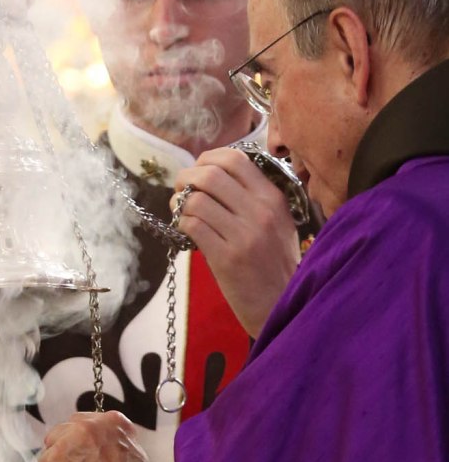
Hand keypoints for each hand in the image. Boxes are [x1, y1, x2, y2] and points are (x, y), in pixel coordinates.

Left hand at [37, 411, 156, 461]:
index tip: (84, 452)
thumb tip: (105, 449)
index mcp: (112, 423)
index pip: (87, 422)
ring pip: (50, 449)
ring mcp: (66, 444)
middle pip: (63, 430)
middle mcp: (87, 427)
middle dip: (67, 448)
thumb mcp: (137, 459)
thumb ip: (116, 445)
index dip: (83, 440)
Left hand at [174, 148, 299, 337]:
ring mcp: (244, 234)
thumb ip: (251, 196)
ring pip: (197, 199)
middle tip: (181, 190)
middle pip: (210, 174)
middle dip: (187, 177)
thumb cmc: (273, 262)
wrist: (281, 303)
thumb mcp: (276, 221)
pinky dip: (181, 224)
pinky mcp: (227, 258)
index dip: (208, 158)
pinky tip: (185, 230)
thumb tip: (209, 173)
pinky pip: (193, 225)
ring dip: (179, 203)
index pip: (235, 158)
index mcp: (273, 197)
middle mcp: (261, 211)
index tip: (199, 171)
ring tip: (180, 212)